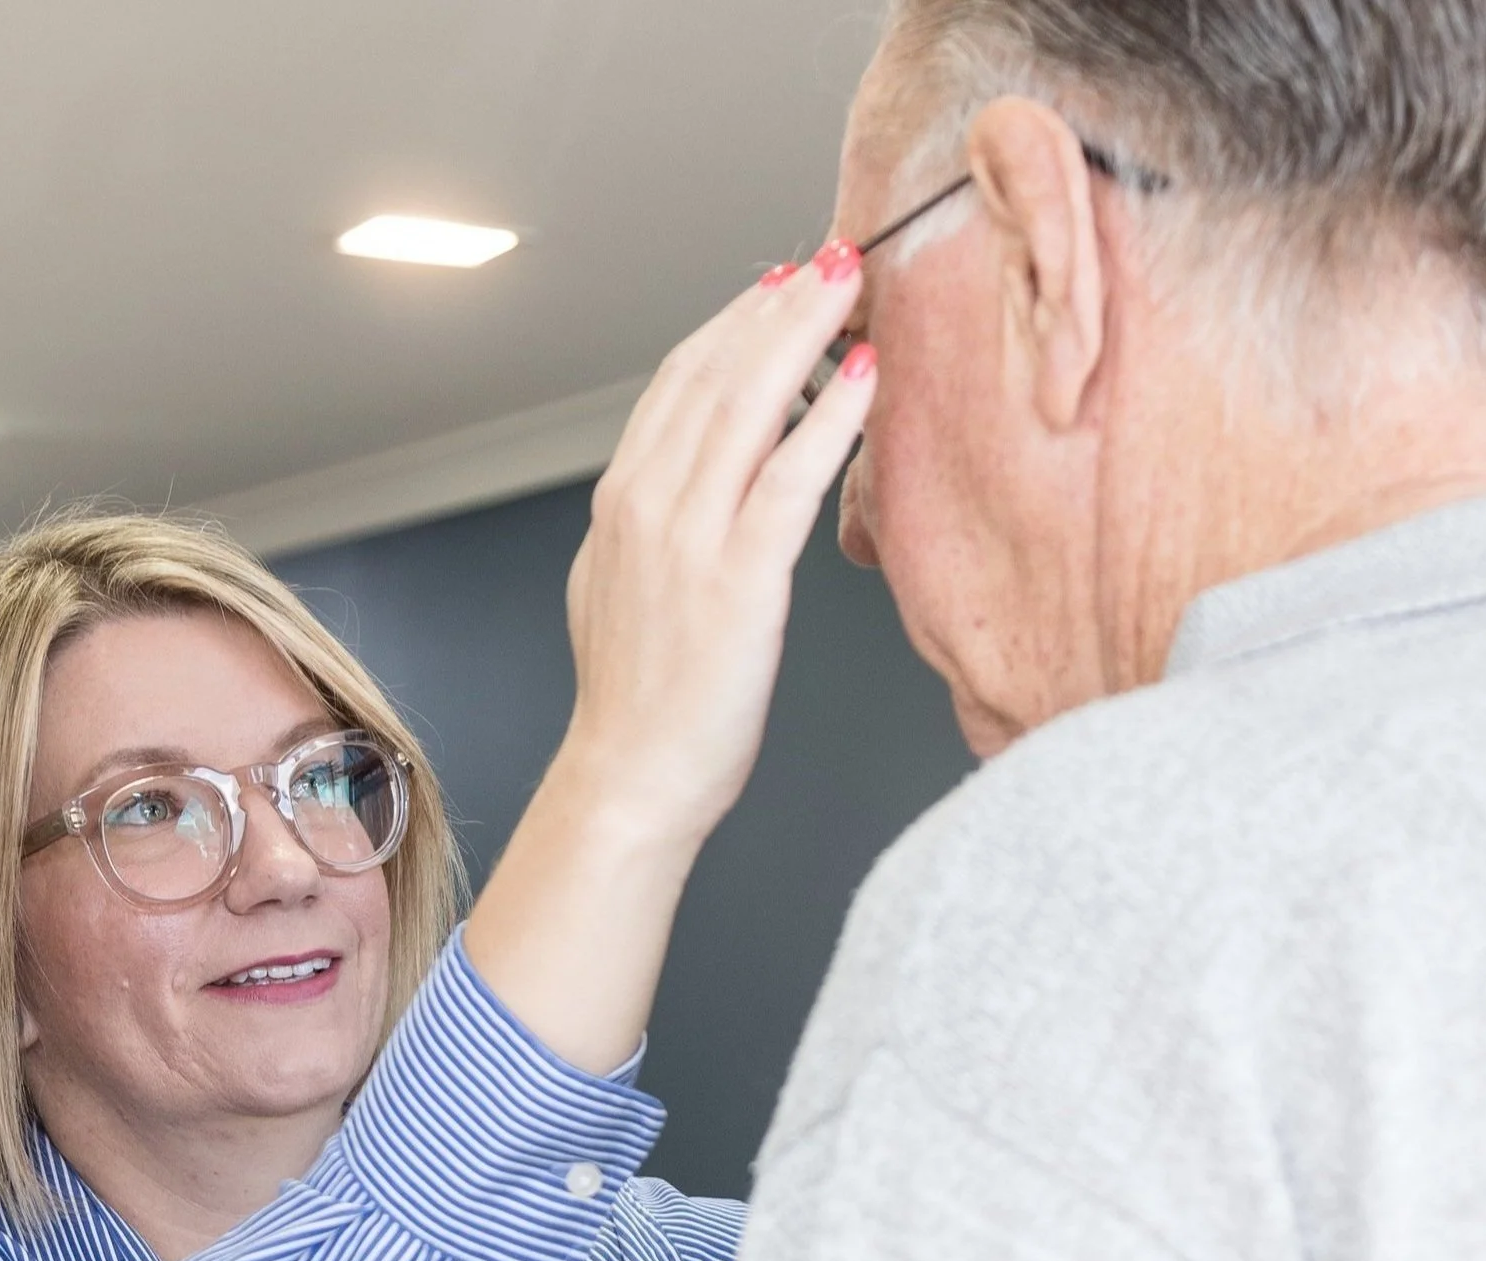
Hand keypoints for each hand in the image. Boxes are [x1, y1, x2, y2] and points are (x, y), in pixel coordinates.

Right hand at [462, 241, 877, 1072]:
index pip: (677, 382)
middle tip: (828, 254)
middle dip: (775, 306)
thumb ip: (650, 528)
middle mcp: (646, 505)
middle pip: (714, 374)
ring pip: (748, 407)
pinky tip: (864, 377)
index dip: (731, 323)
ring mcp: (688, 540)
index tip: (776, 283)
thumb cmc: (640, 702)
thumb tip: (683, 487)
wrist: (630, 781)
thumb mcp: (622, 590)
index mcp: (620, 503)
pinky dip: (830, 418)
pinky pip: (789, 478)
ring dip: (804, 336)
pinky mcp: (737, 582)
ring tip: (851, 285)